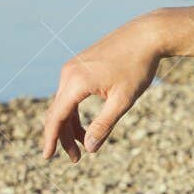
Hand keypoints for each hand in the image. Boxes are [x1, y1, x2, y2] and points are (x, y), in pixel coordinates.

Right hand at [41, 14, 164, 161]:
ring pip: (64, 103)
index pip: (56, 116)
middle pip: (58, 111)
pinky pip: (71, 93)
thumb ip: (104, 125)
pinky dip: (76, 110)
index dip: (51, 139)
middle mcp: (69, 72)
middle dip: (64, 137)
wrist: (147, 35)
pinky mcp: (80, 65)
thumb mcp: (123, 100)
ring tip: (83, 145)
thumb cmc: (138, 67)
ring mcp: (73, 67)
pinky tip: (85, 125)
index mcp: (76, 81)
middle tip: (76, 159)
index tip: (46, 157)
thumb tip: (89, 147)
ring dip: (71, 125)